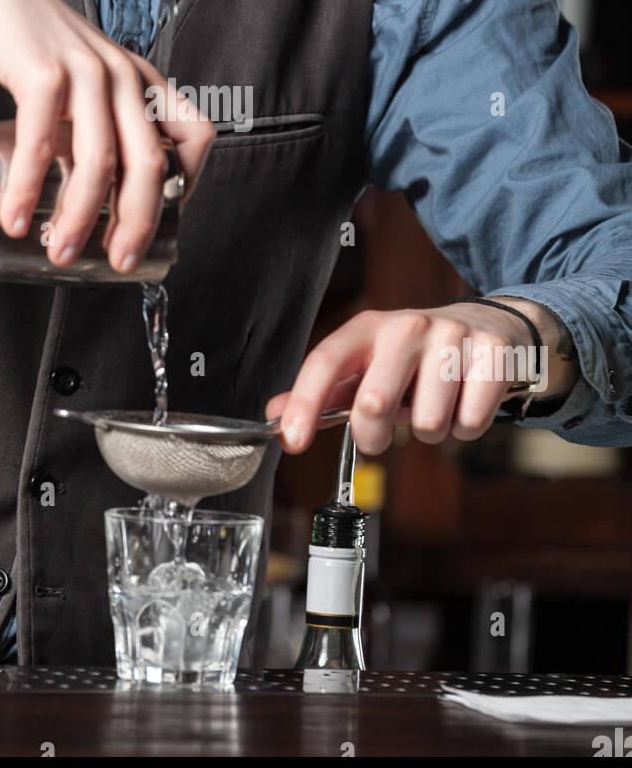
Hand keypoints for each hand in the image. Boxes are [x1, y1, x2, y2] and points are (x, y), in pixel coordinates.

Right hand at [0, 0, 214, 271]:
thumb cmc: (34, 43)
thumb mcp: (87, 81)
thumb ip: (99, 125)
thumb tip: (93, 196)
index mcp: (141, 80)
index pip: (195, 135)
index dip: (188, 186)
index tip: (159, 222)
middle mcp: (123, 76)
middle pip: (152, 163)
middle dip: (137, 223)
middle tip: (119, 260)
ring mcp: (86, 73)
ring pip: (100, 161)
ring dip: (81, 218)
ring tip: (60, 250)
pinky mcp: (42, 72)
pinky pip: (41, 143)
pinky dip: (28, 187)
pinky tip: (16, 216)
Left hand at [266, 298, 578, 456]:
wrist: (490, 326)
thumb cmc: (418, 356)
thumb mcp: (370, 363)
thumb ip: (326, 392)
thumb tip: (276, 417)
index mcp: (370, 327)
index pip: (326, 362)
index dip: (304, 404)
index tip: (292, 442)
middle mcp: (409, 325)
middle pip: (374, 403)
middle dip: (375, 435)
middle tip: (387, 428)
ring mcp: (453, 336)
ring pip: (427, 423)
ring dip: (430, 430)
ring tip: (436, 403)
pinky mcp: (492, 354)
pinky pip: (469, 424)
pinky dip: (465, 427)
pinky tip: (464, 401)